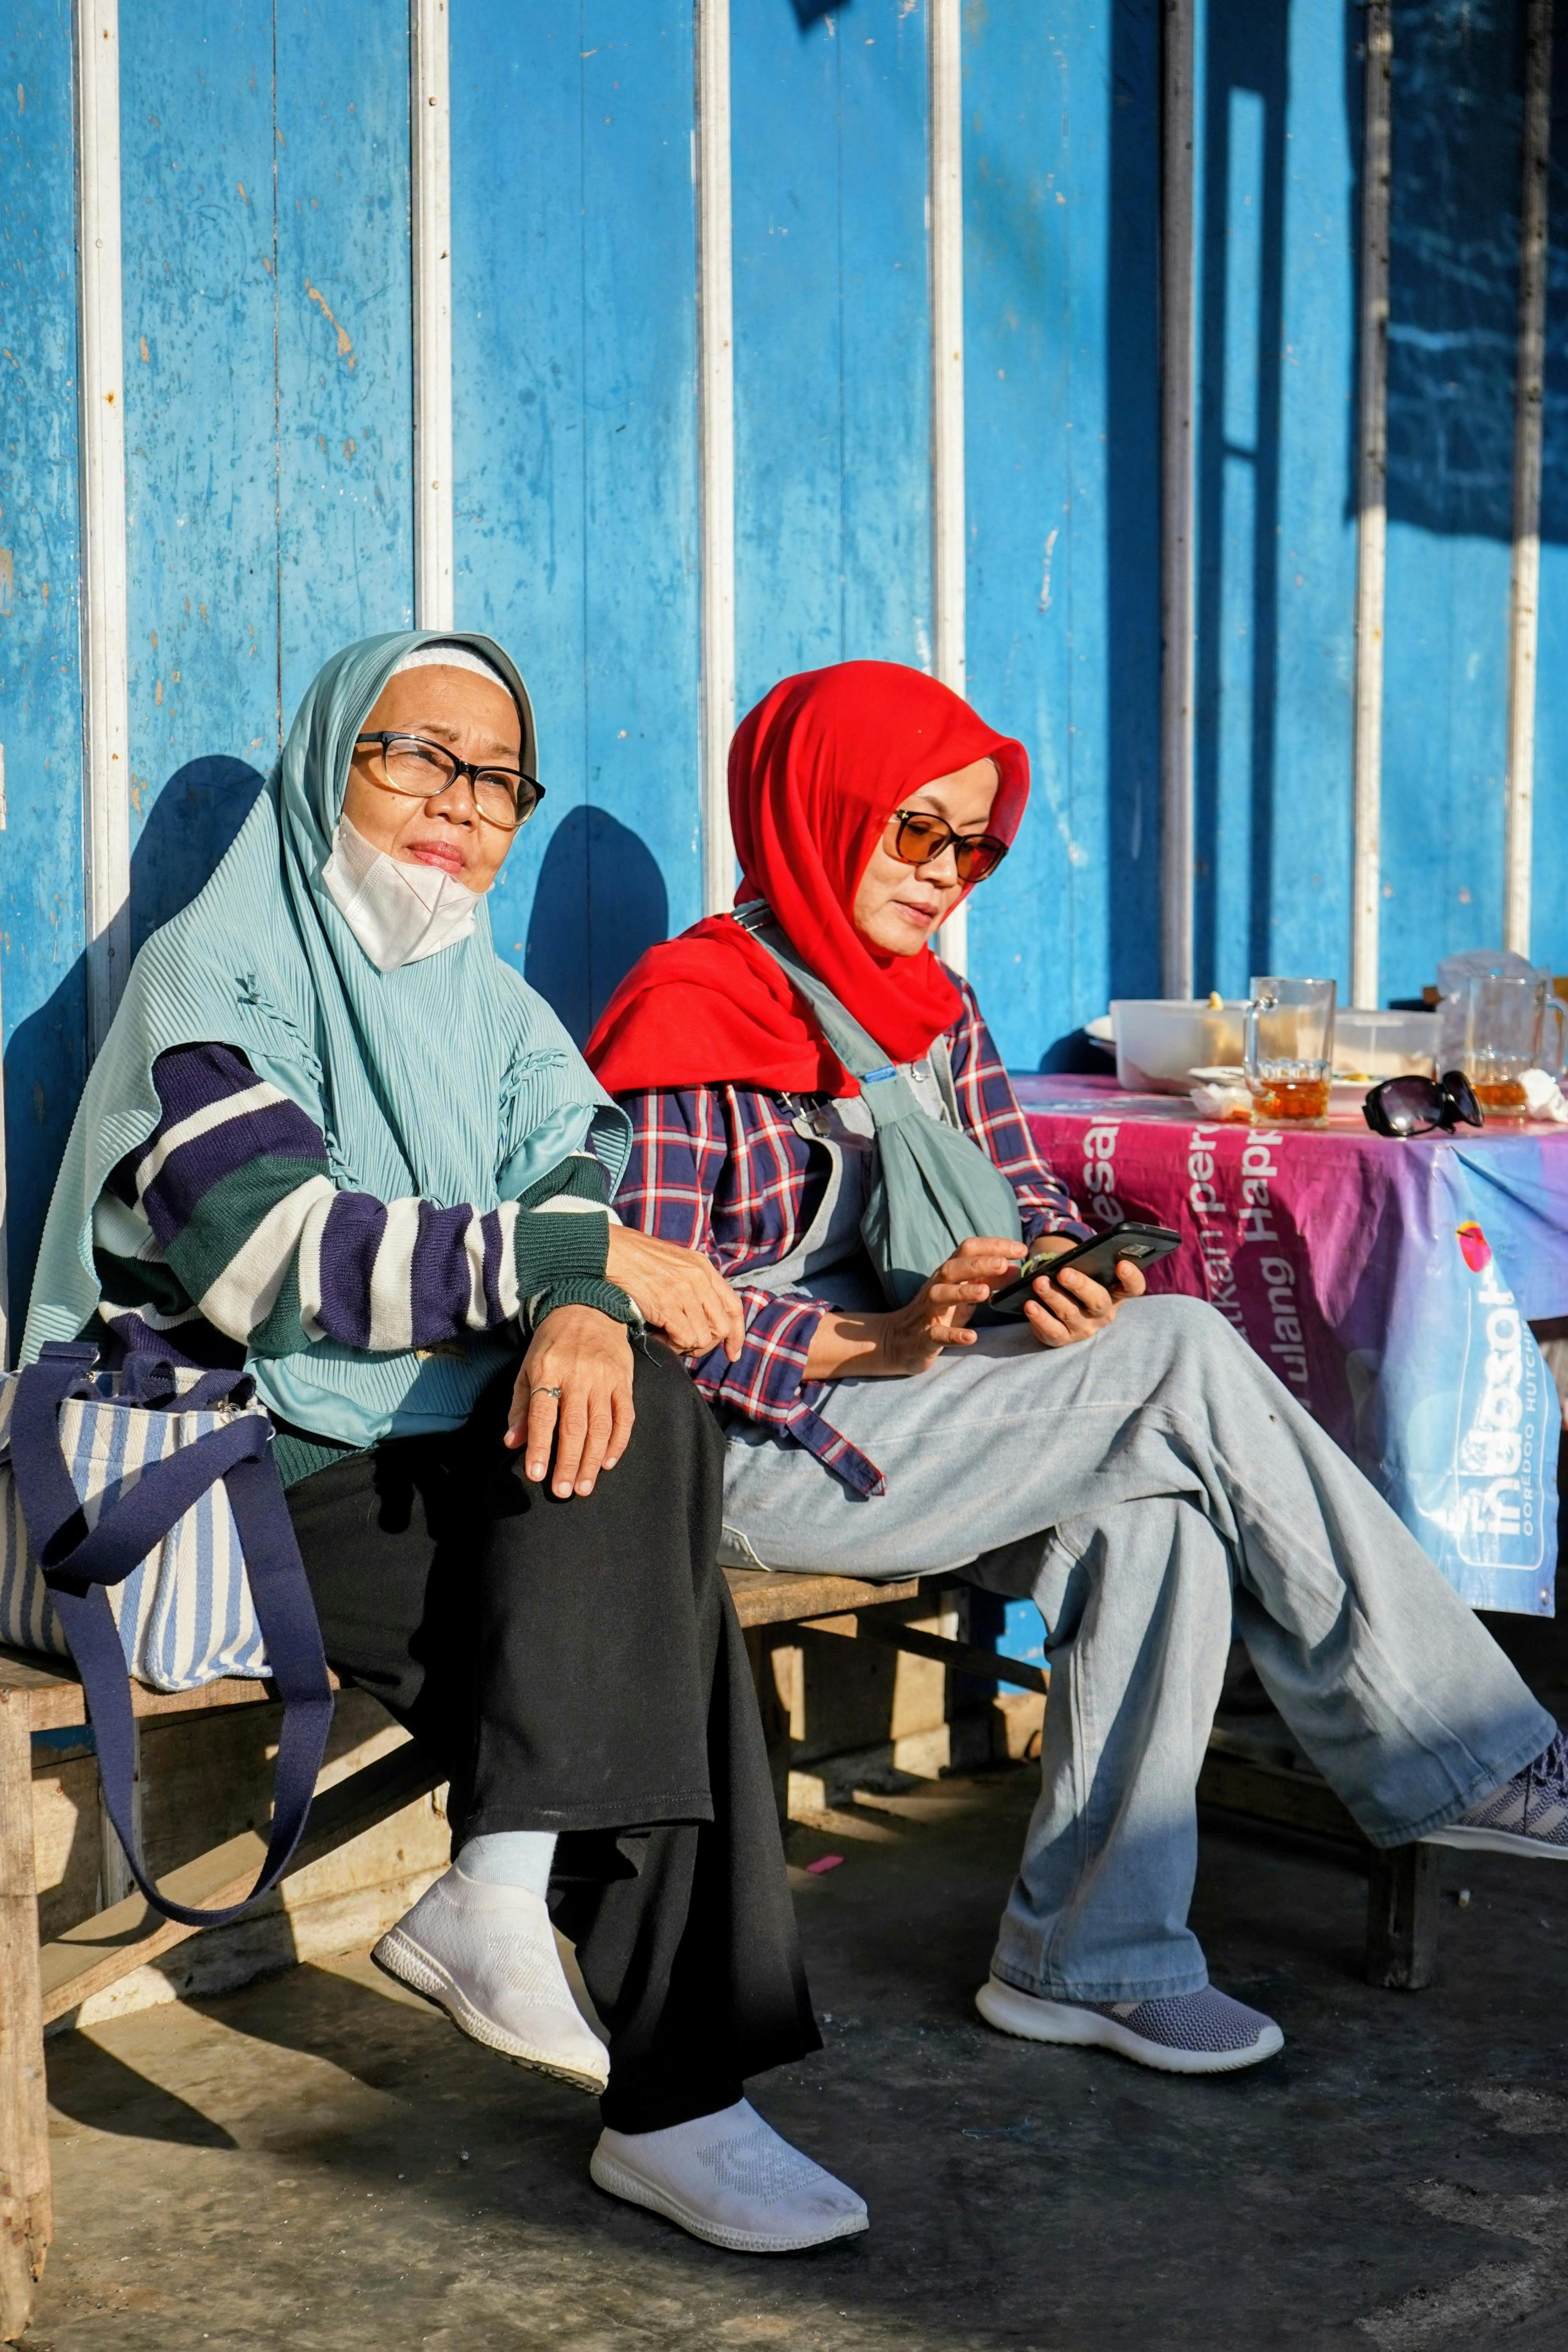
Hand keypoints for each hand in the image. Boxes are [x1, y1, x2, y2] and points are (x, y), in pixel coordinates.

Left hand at [504, 1305, 634, 1496]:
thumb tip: (512, 1442)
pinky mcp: (623, 1381)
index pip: (544, 1414)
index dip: (540, 1446)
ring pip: (601, 1426)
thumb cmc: (552, 1344)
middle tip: (564, 1491)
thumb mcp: (527, 1368)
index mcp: (548, 1370)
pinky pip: (625, 1417)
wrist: (588, 1309)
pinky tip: (608, 1462)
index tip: (537, 1475)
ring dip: (593, 1460)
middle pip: (575, 1426)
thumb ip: (521, 1406)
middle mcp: (578, 1375)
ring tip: (585, 1486)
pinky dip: (618, 1442)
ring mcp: (604, 1379)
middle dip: (569, 1462)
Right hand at [605, 1225, 744, 1361]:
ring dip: (687, 1346)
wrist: (613, 1251)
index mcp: (704, 1268)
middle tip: (687, 1345)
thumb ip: (694, 1283)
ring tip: (668, 1338)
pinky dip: (673, 1346)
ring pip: (703, 1337)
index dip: (737, 1333)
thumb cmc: (638, 1259)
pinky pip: (685, 1338)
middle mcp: (700, 1279)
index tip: (733, 1352)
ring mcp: (685, 1292)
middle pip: (722, 1327)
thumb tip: (703, 1316)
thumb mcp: (676, 1263)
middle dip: (707, 1344)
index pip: (733, 1306)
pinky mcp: (667, 1305)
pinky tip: (659, 1337)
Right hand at [801, 1236, 1024, 1381]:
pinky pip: (937, 1334)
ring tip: (985, 1292)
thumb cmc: (938, 1313)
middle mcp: (937, 1287)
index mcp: (948, 1274)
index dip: (994, 1246)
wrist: (899, 1341)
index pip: (969, 1249)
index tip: (1021, 1250)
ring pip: (941, 1295)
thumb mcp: (964, 1294)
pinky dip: (954, 1335)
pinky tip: (971, 1336)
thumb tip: (1015, 1268)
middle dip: (979, 1263)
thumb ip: (988, 1280)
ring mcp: (928, 1312)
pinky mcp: (925, 1337)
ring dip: (963, 1292)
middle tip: (1004, 1263)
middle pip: (954, 1267)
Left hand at [1022, 1249, 1146, 1347]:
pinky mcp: (1064, 1339)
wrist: (1060, 1300)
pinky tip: (1029, 1305)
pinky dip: (1040, 1318)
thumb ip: (1087, 1262)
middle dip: (1080, 1285)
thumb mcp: (1087, 1270)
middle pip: (1098, 1301)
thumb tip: (1072, 1255)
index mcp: (1116, 1293)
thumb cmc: (1077, 1278)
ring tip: (1039, 1282)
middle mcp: (1103, 1314)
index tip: (1121, 1264)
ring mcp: (1084, 1328)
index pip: (1133, 1288)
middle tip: (1064, 1273)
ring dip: (1053, 1297)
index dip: (1131, 1277)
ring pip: (1071, 1314)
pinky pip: (1052, 1331)